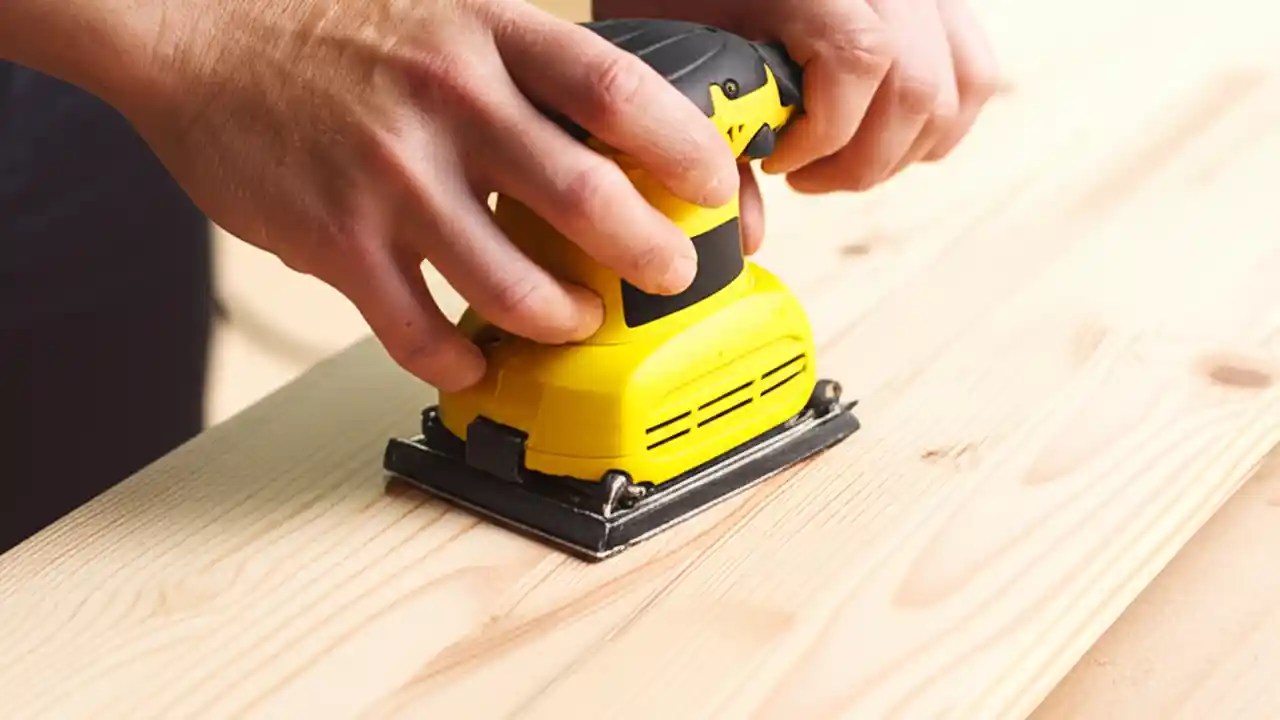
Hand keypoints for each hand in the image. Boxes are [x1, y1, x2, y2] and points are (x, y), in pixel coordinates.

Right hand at [1, 0, 739, 390]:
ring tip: (574, 322)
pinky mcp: (338, 240)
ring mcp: (392, 175)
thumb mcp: (446, 16)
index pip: (618, 91)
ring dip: (561, 318)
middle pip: (585, 197)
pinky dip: (460, 361)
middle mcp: (449, 102)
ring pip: (511, 282)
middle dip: (648, 254)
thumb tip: (608, 145)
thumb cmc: (332, 29)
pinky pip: (419, 331)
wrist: (196, 32)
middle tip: (667, 275)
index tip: (717, 188)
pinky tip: (476, 360)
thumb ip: (522, 73)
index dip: (686, 148)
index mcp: (487, 36)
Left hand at [596, 0, 999, 231]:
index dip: (824, 133)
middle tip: (806, 177)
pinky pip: (973, 70)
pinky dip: (940, 122)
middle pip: (917, 87)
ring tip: (841, 159)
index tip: (777, 161)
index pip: (859, 59)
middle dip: (862, 161)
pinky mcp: (938, 6)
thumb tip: (750, 233)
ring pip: (960, 85)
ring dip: (904, 150)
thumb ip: (718, 137)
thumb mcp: (684, 55)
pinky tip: (883, 139)